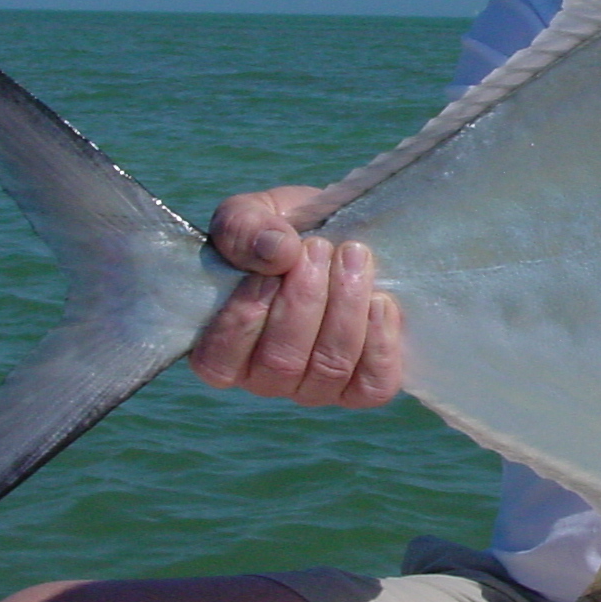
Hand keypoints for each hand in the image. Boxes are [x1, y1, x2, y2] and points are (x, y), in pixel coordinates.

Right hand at [187, 186, 404, 408]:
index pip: (220, 362)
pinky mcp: (362, 387)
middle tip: (319, 248)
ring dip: (345, 309)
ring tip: (353, 258)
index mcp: (221, 350)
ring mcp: (315, 387)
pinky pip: (372, 385)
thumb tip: (277, 252)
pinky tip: (380, 300)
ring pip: (329, 368)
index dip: (246, 317)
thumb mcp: (251, 214)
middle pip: (282, 363)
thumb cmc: (281, 233)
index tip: (271, 269)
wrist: (338, 235)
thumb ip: (244, 228)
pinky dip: (379, 342)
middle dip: (305, 301)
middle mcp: (265, 378)